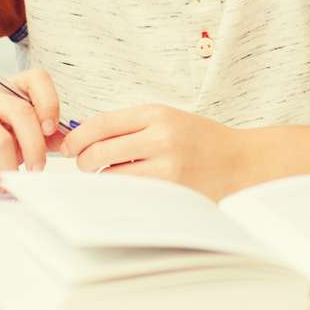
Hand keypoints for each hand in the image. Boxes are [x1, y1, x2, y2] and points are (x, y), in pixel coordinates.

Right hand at [0, 68, 66, 190]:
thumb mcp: (15, 140)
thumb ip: (39, 136)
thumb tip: (69, 140)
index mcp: (4, 89)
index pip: (36, 77)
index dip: (50, 102)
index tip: (51, 130)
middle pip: (21, 111)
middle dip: (36, 146)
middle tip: (38, 170)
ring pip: (0, 138)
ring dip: (10, 167)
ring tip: (9, 180)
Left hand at [59, 104, 256, 199]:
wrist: (241, 162)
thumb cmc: (200, 140)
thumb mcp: (167, 119)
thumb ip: (130, 126)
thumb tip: (82, 137)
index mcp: (157, 114)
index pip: (100, 123)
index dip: (77, 137)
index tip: (68, 146)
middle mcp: (161, 138)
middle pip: (98, 152)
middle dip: (83, 161)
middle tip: (83, 165)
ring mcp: (167, 168)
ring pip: (110, 176)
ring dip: (103, 179)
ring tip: (111, 176)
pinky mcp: (171, 193)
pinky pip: (130, 194)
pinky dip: (121, 192)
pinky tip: (128, 189)